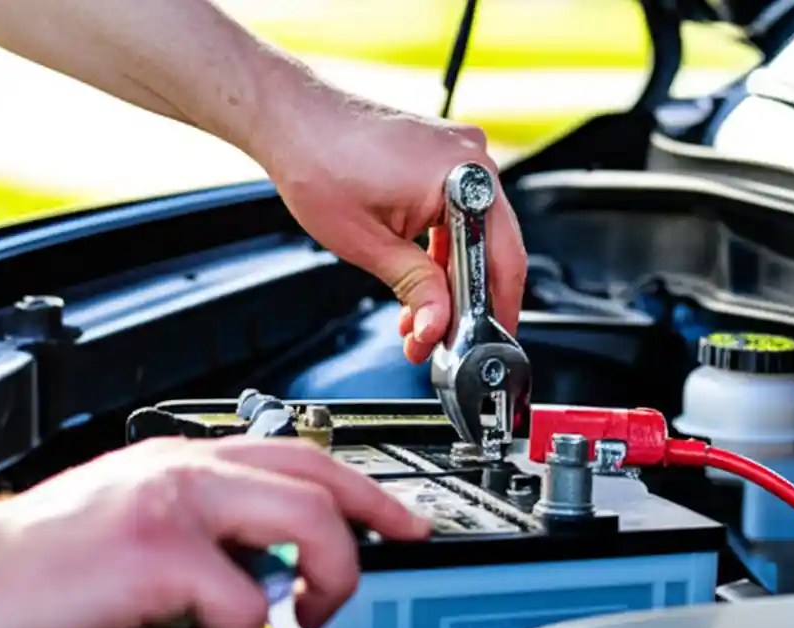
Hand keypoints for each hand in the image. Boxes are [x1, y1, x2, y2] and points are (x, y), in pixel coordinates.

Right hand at [0, 436, 429, 627]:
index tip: (403, 517)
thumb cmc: (40, 559)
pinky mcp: (158, 556)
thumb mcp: (134, 517)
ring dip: (323, 580)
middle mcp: (188, 469)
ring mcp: (176, 507)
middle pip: (323, 479)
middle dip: (375, 523)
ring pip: (309, 527)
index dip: (366, 486)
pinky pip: (245, 605)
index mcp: (184, 459)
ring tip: (300, 613)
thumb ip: (200, 525)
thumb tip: (265, 567)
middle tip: (386, 560)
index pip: (301, 455)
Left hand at [257, 88, 527, 363]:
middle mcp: (470, 158)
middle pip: (490, 247)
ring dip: (447, 281)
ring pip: (471, 235)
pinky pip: (455, 213)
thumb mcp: (369, 244)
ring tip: (418, 319)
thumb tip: (438, 326)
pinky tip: (419, 280)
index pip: (501, 258)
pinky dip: (439, 250)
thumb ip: (416, 289)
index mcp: (462, 176)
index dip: (496, 309)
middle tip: (441, 339)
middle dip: (464, 302)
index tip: (484, 341)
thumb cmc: (318, 161)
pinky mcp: (440, 157)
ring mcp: (456, 154)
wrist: (291, 120)